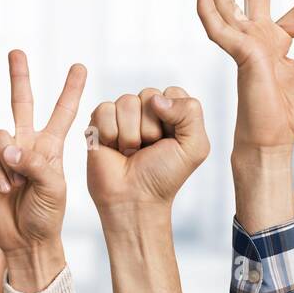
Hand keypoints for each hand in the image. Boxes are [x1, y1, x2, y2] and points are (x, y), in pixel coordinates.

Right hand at [0, 50, 86, 291]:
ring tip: (19, 184)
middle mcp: (29, 145)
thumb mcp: (54, 189)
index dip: (70, 90)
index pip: (63, 112)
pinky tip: (7, 191)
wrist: (26, 240)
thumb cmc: (47, 215)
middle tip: (16, 51)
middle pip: (21, 104)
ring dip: (7, 159)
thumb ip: (36, 165)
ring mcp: (6, 155)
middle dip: (18, 78)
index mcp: (52, 147)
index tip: (80, 66)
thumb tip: (9, 149)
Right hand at [86, 87, 209, 214]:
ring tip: (131, 152)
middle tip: (148, 149)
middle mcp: (148, 110)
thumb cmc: (164, 176)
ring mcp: (123, 115)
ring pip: (126, 102)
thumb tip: (156, 99)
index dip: (172, 117)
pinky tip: (113, 148)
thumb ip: (190, 114)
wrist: (133, 199)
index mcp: (173, 113)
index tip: (171, 141)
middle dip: (150, 128)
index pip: (172, 93)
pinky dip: (110, 134)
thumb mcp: (194, 147)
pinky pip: (104, 110)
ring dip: (130, 135)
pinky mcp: (99, 121)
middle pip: (149, 95)